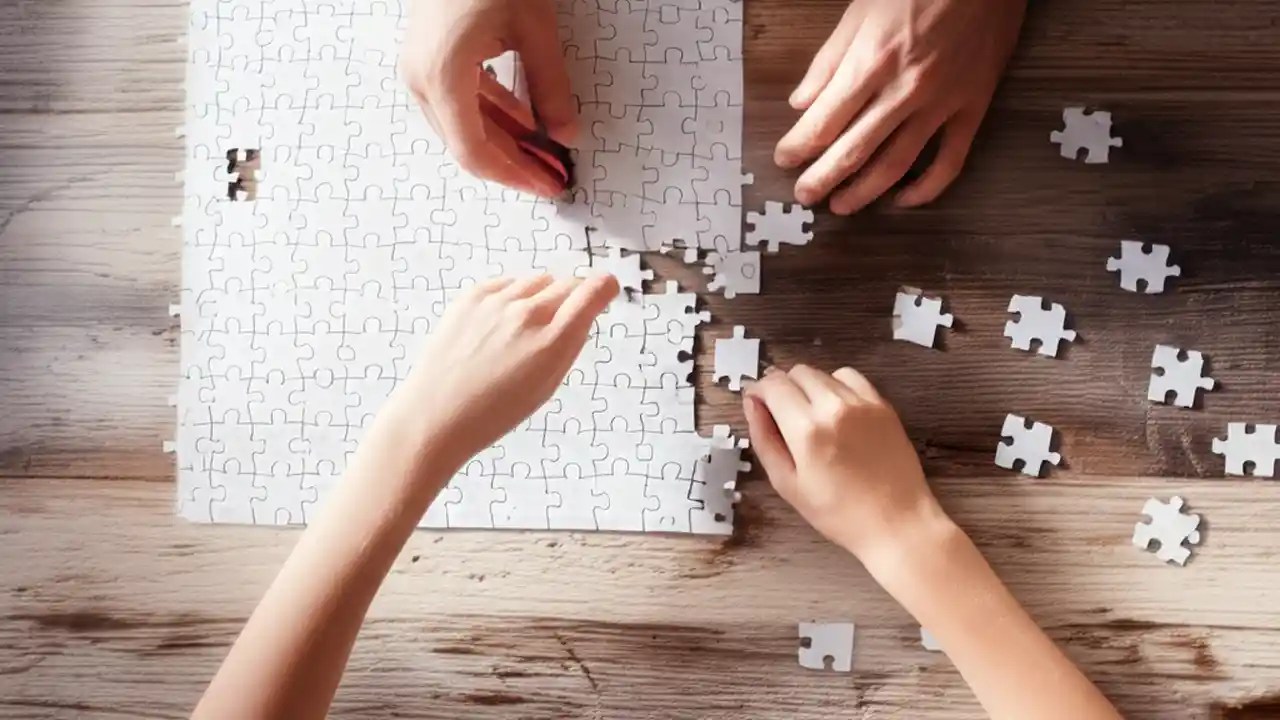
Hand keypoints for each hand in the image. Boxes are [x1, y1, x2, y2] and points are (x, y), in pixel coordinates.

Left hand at [389, 274, 617, 471]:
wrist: (436, 414)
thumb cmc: (492, 412)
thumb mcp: (546, 387)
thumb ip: (568, 348)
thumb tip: (582, 318)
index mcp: (552, 343)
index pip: (592, 293)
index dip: (605, 288)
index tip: (607, 288)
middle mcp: (527, 315)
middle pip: (567, 284)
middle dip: (574, 297)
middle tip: (564, 319)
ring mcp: (497, 302)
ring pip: (538, 281)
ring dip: (542, 296)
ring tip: (527, 328)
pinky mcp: (472, 296)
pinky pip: (508, 283)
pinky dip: (513, 296)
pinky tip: (504, 322)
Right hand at [400, 0, 575, 197]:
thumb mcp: (535, 29)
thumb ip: (552, 87)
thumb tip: (567, 134)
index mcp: (442, 77)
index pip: (475, 153)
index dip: (515, 176)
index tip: (547, 185)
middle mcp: (420, 79)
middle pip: (467, 144)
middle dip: (512, 164)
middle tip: (552, 176)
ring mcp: (418, 68)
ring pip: (462, 126)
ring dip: (503, 142)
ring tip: (543, 153)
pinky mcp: (426, 58)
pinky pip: (458, 102)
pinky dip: (491, 116)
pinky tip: (523, 120)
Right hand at [744, 365, 940, 556]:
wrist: (896, 522)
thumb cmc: (838, 512)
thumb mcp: (787, 484)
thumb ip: (764, 439)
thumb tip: (751, 403)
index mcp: (807, 430)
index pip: (773, 385)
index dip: (758, 390)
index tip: (756, 403)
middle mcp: (834, 407)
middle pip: (796, 372)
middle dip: (782, 387)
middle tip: (782, 414)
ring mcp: (862, 402)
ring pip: (822, 373)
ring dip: (808, 386)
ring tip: (810, 415)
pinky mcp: (882, 405)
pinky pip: (850, 378)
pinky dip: (836, 386)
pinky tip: (836, 411)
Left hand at [774, 0, 1025, 213]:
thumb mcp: (861, 11)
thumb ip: (829, 61)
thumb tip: (801, 103)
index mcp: (871, 62)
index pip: (823, 122)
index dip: (798, 147)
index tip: (784, 159)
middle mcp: (904, 90)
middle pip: (853, 152)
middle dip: (821, 179)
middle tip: (804, 195)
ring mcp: (941, 103)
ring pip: (896, 165)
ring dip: (863, 192)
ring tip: (840, 206)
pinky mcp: (972, 107)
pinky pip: (949, 161)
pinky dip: (926, 189)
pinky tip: (903, 200)